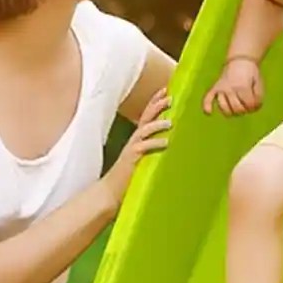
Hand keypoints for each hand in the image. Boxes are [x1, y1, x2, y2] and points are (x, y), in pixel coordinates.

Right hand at [100, 88, 170, 206]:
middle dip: (157, 105)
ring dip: (157, 124)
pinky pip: (144, 148)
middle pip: (146, 117)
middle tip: (170, 97)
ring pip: (145, 130)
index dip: (155, 101)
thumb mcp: (143, 158)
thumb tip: (173, 143)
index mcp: (138, 138)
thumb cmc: (129, 176)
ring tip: (170, 122)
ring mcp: (132, 148)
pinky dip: (155, 144)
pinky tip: (166, 142)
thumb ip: (153, 149)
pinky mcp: (132, 159)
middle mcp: (135, 139)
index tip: (166, 90)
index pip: (147, 115)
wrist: (110, 192)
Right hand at [203, 57, 263, 115]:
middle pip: (236, 108)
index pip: (248, 105)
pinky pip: (208, 98)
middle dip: (243, 110)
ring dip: (231, 112)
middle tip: (245, 105)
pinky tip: (209, 113)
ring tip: (235, 108)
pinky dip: (206, 106)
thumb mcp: (259, 84)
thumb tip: (253, 108)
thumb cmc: (251, 74)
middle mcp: (230, 89)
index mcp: (243, 87)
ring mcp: (221, 89)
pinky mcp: (214, 88)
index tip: (255, 103)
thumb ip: (258, 97)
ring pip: (224, 107)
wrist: (239, 61)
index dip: (254, 107)